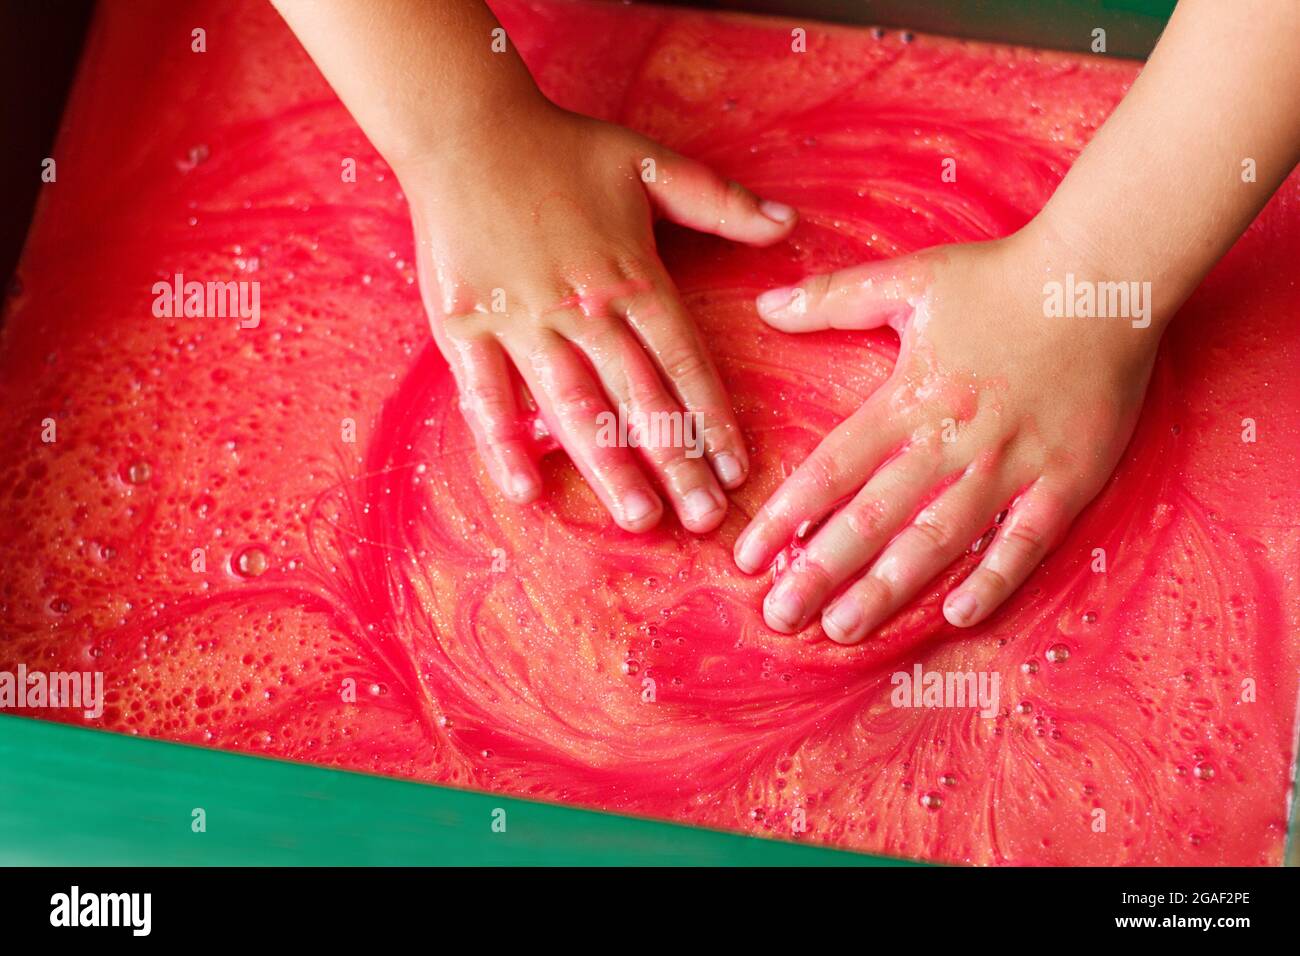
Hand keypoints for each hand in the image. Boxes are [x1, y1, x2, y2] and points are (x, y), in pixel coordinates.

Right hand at [405, 105, 796, 532]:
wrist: (465, 130)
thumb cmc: (562, 149)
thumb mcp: (652, 163)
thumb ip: (722, 203)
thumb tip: (791, 223)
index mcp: (632, 277)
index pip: (684, 362)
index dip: (712, 420)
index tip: (736, 470)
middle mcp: (583, 309)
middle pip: (639, 398)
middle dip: (675, 462)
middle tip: (704, 519)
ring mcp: (522, 322)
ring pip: (574, 406)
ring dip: (609, 466)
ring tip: (641, 517)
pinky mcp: (466, 329)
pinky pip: (487, 396)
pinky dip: (504, 443)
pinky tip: (528, 490)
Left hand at [735, 229, 1159, 640]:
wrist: (1105, 275)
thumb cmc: (1001, 277)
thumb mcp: (909, 277)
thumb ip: (832, 298)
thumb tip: (764, 307)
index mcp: (909, 396)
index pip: (831, 469)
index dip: (785, 516)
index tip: (746, 557)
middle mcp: (952, 438)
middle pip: (874, 517)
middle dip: (821, 570)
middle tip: (780, 616)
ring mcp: (1011, 464)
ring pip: (939, 538)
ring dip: (889, 588)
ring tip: (843, 629)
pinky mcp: (1066, 479)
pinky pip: (1026, 540)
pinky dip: (995, 579)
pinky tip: (958, 616)